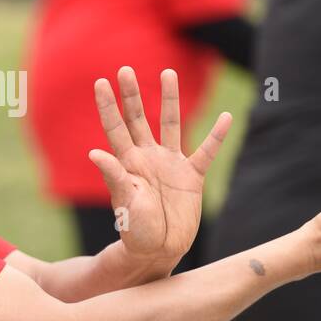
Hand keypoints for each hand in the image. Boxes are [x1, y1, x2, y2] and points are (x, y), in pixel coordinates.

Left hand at [88, 66, 231, 268]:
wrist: (159, 250)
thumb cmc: (136, 230)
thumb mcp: (124, 204)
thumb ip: (114, 177)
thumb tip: (94, 152)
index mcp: (128, 163)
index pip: (115, 127)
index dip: (108, 105)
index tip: (99, 82)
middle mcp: (147, 158)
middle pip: (138, 118)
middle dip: (131, 94)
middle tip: (124, 69)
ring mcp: (170, 164)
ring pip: (170, 124)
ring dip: (169, 100)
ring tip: (167, 73)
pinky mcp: (192, 177)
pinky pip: (206, 152)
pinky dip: (216, 136)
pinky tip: (226, 117)